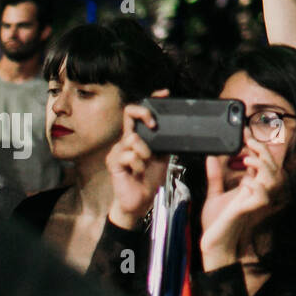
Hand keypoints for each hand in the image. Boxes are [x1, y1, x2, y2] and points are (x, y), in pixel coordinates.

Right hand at [107, 91, 170, 228]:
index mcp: (139, 137)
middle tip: (155, 125)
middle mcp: (127, 139)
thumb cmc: (150, 178)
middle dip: (144, 114)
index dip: (151, 100)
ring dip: (145, 153)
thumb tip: (181, 131)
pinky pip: (129, 155)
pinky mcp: (113, 162)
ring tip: (145, 165)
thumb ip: (166, 143)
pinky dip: (138, 164)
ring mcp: (118, 150)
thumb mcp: (163, 157)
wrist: (140, 201)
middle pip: (129, 112)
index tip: (164, 94)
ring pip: (134, 138)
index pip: (140, 113)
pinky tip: (137, 172)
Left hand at [199, 137, 284, 267]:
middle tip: (247, 140)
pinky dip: (255, 185)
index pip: (262, 162)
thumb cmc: (216, 223)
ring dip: (262, 165)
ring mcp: (255, 200)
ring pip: (273, 178)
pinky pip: (262, 195)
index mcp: (251, 186)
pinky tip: (245, 181)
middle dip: (262, 149)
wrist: (213, 243)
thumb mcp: (214, 194)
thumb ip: (215, 176)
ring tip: (247, 159)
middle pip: (271, 166)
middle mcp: (256, 192)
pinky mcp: (249, 210)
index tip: (245, 133)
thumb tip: (210, 158)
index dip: (257, 146)